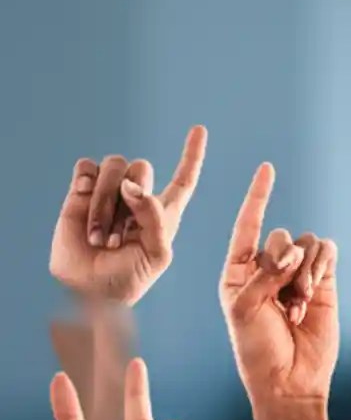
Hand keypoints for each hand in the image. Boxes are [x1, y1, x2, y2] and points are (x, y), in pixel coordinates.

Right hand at [49, 127, 206, 305]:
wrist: (91, 289)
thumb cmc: (129, 277)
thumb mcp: (156, 253)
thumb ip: (154, 218)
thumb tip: (131, 185)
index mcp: (164, 211)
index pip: (183, 178)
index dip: (192, 154)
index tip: (200, 129)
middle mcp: (138, 197)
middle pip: (142, 168)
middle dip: (128, 204)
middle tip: (119, 241)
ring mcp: (109, 192)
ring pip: (114, 167)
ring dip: (105, 204)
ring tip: (101, 238)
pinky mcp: (81, 192)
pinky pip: (87, 167)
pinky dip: (86, 183)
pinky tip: (83, 201)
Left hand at [220, 164, 339, 407]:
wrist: (289, 380)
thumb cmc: (257, 349)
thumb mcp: (243, 309)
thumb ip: (263, 274)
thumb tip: (294, 251)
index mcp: (239, 272)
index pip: (247, 226)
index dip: (258, 197)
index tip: (267, 170)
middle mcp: (268, 269)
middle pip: (279, 235)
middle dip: (282, 259)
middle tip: (284, 286)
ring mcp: (298, 276)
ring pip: (306, 244)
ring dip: (304, 271)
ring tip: (299, 303)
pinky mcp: (324, 283)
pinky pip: (326, 254)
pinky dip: (320, 267)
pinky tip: (312, 294)